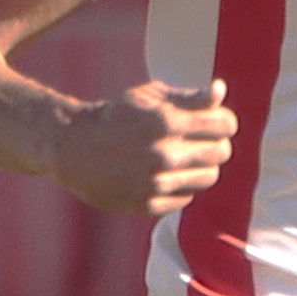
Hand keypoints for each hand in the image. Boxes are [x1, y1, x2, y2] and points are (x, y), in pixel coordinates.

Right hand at [48, 79, 235, 213]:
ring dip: (200, 166)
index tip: (214, 121)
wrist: (71, 145)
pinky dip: (180, 186)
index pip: (226, 125)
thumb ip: (189, 97)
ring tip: (181, 157)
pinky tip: (163, 173)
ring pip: (209, 177)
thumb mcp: (149, 96)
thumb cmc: (115, 115)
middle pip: (222, 152)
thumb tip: (220, 91)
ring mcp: (156, 182)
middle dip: (215, 143)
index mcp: (167, 122)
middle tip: (198, 140)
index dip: (223, 121)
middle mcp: (164, 155)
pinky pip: (186, 197)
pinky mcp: (147, 204)